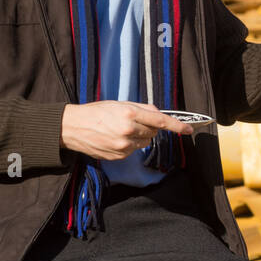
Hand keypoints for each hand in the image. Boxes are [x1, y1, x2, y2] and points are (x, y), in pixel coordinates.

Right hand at [60, 101, 193, 160]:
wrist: (72, 127)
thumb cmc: (96, 112)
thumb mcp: (119, 104)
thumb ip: (142, 108)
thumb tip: (159, 114)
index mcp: (129, 114)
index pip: (160, 121)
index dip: (177, 126)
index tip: (189, 129)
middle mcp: (128, 131)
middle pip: (154, 132)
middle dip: (148, 127)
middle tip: (132, 122)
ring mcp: (123, 146)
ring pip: (145, 143)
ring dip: (139, 137)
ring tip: (120, 130)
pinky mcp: (119, 156)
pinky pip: (133, 151)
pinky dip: (129, 145)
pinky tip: (115, 139)